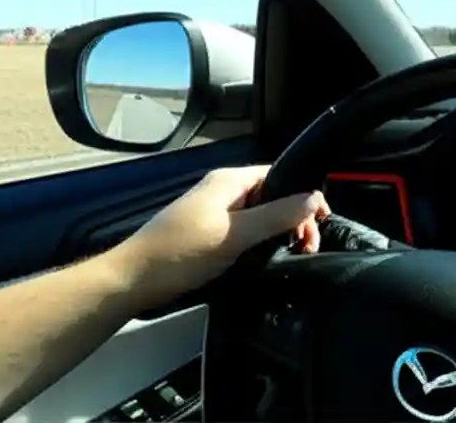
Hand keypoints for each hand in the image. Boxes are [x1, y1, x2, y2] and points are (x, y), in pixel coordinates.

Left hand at [107, 165, 329, 306]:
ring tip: (294, 253)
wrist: (132, 281)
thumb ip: (276, 215)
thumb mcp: (235, 234)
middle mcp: (223, 191)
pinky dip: (262, 241)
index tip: (323, 220)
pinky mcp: (209, 234)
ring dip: (280, 231)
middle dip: (295, 216)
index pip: (278, 174)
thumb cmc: (181, 252)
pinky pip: (246, 231)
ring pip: (260, 215)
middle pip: (272, 195)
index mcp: (229, 181)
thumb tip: (314, 198)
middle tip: (308, 246)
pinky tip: (268, 257)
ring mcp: (215, 213)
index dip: (304, 193)